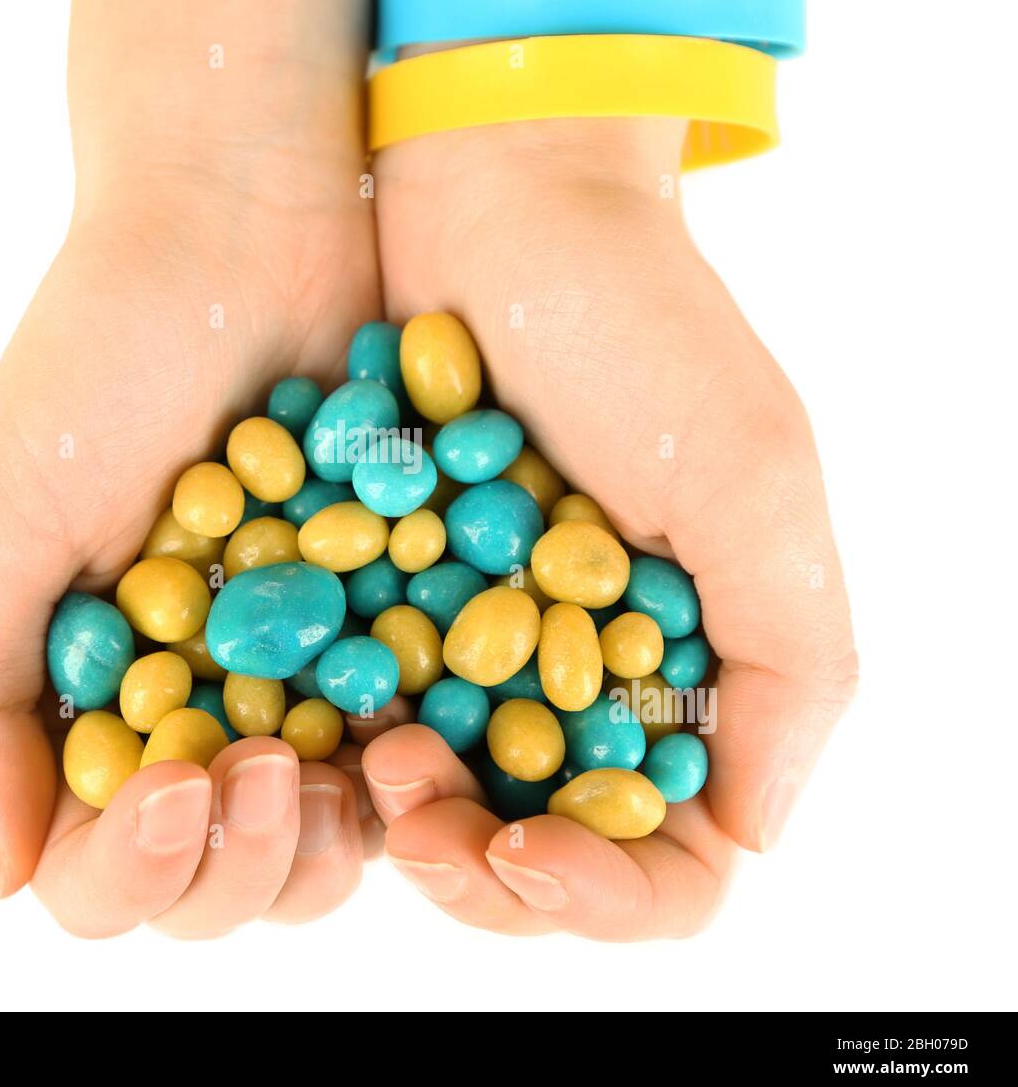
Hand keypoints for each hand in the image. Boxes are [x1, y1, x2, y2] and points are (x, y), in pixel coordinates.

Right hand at [0, 0, 384, 937]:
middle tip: (272, 771)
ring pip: (324, 840)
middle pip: (219, 880)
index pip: (100, 866)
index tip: (178, 782)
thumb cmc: (101, 359)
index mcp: (90, 702)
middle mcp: (197, 706)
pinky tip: (428, 729)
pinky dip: (423, 764)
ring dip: (335, 839)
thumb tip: (2, 875)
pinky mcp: (396, 624)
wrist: (242, 227)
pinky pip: (417, 740)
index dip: (133, 865)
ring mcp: (302, 674)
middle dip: (242, 864)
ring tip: (354, 763)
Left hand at [366, 119, 857, 938]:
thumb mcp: (753, 478)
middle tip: (417, 809)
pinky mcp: (382, 578)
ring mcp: (475, 626)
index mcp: (684, 664)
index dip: (603, 893)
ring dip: (396, 807)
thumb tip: (751, 831)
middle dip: (478, 861)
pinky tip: (296, 722)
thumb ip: (790, 659)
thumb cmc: (638, 322)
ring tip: (362, 757)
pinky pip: (354, 694)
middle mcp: (579, 664)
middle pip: (536, 843)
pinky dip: (331, 728)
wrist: (499, 193)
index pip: (665, 856)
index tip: (528, 852)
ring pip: (437, 788)